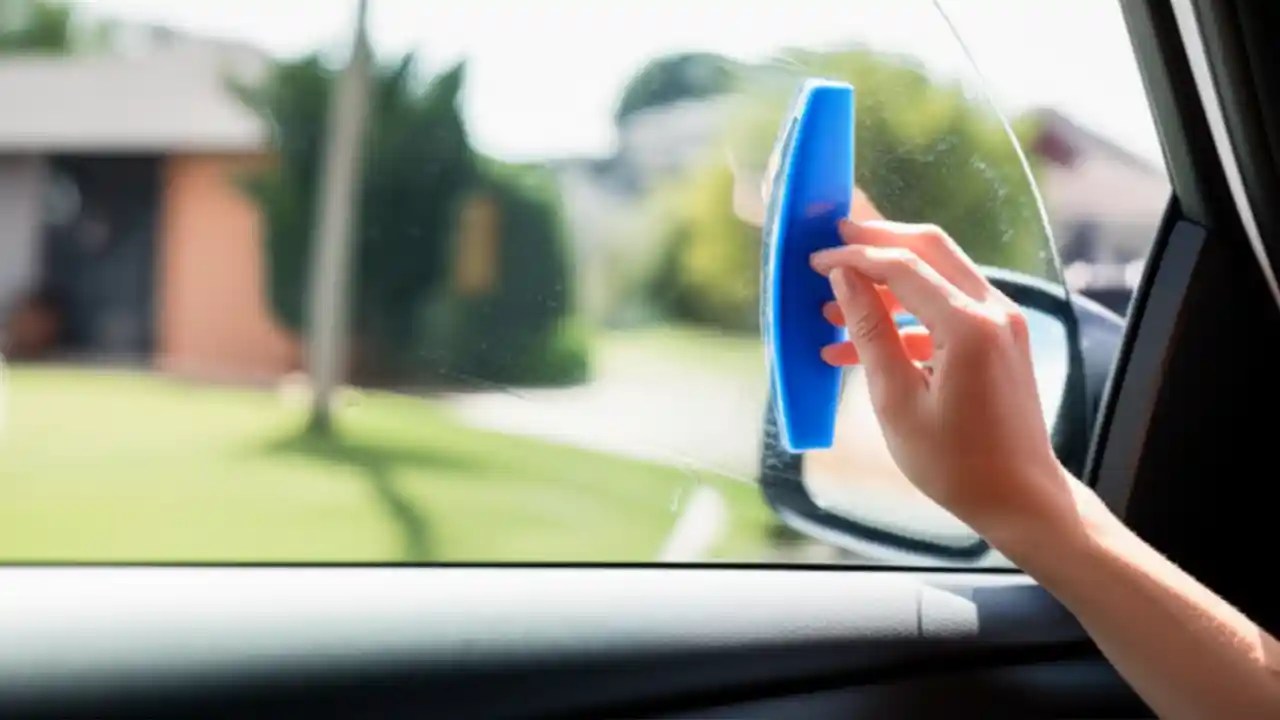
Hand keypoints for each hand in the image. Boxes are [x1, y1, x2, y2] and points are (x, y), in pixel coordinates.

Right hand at [809, 219, 1082, 544]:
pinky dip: (907, 317)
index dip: (854, 257)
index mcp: (968, 326)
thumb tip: (844, 280)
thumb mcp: (896, 401)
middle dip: (878, 242)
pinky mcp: (1001, 340)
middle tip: (833, 243)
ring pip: (938, 275)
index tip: (815, 260)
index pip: (902, 266)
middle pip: (929, 249)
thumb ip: (869, 332)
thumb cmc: (955, 464)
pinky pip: (948, 309)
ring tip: (836, 308)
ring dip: (888, 284)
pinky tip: (865, 345)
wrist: (1020, 498)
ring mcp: (1003, 323)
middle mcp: (993, 311)